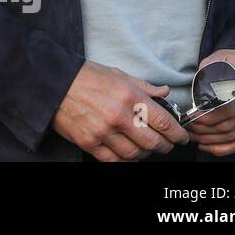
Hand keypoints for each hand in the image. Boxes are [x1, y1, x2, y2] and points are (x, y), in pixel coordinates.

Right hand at [51, 60, 189, 160]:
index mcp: (129, 96)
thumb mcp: (117, 74)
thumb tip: (164, 93)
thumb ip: (143, 86)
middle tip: (166, 144)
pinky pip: (114, 160)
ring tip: (145, 148)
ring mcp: (103, 132)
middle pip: (153, 142)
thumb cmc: (84, 76)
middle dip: (165, 146)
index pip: (164, 122)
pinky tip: (128, 154)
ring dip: (145, 154)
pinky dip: (125, 160)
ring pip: (135, 154)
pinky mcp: (89, 142)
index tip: (182, 136)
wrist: (52, 82)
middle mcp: (118, 116)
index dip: (177, 133)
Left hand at [185, 49, 234, 156]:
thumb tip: (195, 105)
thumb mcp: (212, 63)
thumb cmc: (229, 62)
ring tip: (194, 137)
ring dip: (211, 141)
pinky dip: (224, 148)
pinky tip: (208, 145)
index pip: (225, 108)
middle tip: (187, 129)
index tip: (189, 118)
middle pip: (229, 125)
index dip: (205, 117)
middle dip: (204, 130)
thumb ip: (204, 81)